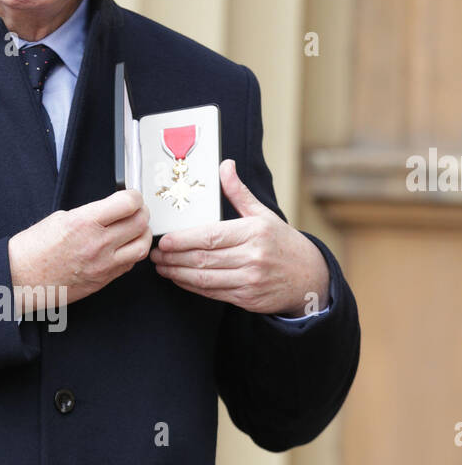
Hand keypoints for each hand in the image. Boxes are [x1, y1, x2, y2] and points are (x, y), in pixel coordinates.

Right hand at [9, 189, 151, 311]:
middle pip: (140, 223)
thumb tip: (111, 210)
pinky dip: (131, 254)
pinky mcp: (103, 280)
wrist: (21, 277)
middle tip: (136, 210)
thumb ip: (91, 213)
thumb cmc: (34, 249)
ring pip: (142, 247)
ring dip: (142, 235)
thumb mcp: (61, 218)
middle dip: (141, 212)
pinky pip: (130, 265)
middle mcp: (97, 244)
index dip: (134, 196)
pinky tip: (122, 248)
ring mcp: (103, 265)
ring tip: (134, 230)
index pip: (128, 203)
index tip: (131, 196)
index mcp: (85, 222)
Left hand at [149, 159, 329, 315]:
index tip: (164, 239)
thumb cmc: (283, 243)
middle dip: (173, 257)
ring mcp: (250, 280)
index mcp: (255, 232)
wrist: (309, 277)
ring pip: (204, 278)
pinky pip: (212, 292)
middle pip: (203, 258)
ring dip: (177, 273)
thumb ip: (239, 193)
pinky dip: (191, 286)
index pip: (211, 236)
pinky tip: (178, 278)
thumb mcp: (264, 214)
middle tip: (154, 253)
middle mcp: (253, 257)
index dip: (183, 240)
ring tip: (161, 266)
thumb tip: (225, 165)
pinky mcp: (247, 299)